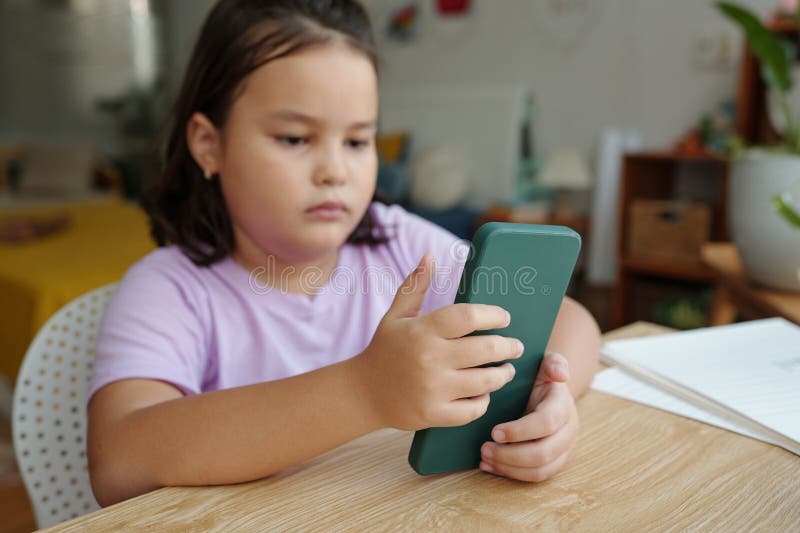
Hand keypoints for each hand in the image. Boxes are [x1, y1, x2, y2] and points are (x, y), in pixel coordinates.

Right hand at [353, 254, 523, 430]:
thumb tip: (430, 256)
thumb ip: (414, 286)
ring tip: (506, 368)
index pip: (468, 316)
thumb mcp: (395, 316)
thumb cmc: (384, 350)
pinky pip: (473, 409)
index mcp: (422, 330)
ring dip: (502, 373)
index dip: (493, 315)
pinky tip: (484, 392)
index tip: (504, 317)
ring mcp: (433, 389)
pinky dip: (483, 400)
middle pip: (486, 348)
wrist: (362, 393)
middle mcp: (429, 358)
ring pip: (486, 381)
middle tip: (516, 346)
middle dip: (508, 346)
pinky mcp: (434, 414)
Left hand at [479, 352, 578, 481]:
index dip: (520, 431)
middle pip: (543, 452)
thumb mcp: (546, 363)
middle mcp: (568, 431)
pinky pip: (536, 476)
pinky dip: (512, 474)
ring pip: (540, 470)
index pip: (546, 423)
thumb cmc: (541, 377)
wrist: (549, 393)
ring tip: (485, 458)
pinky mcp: (554, 462)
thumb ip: (553, 362)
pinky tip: (491, 466)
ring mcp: (563, 449)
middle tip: (484, 448)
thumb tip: (560, 373)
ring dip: (510, 467)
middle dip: (511, 454)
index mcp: (563, 406)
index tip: (494, 431)